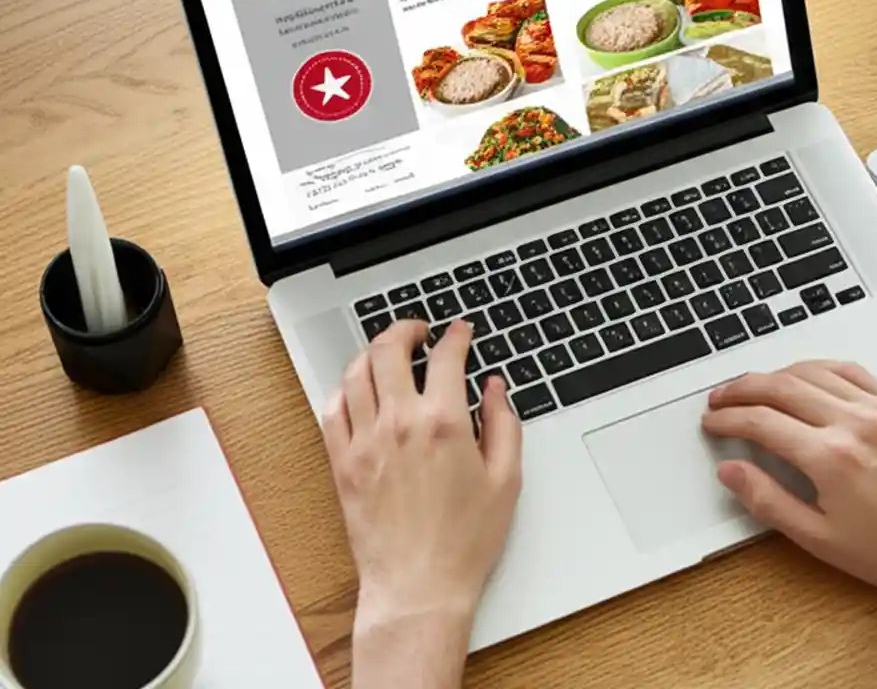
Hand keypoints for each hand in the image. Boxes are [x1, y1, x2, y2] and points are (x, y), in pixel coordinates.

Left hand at [321, 320, 522, 629]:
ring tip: (388, 352)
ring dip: (372, 352)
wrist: (419, 586)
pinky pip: (332, 410)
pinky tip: (358, 390)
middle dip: (406, 329)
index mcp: (444, 424)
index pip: (447, 357)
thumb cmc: (464, 542)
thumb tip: (496, 389)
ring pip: (356, 373)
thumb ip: (504, 424)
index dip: (457, 335)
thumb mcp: (506, 480)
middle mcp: (399, 424)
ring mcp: (365, 442)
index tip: (461, 331)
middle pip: (389, 350)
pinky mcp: (343, 464)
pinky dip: (344, 389)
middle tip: (419, 331)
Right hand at [702, 361, 876, 603]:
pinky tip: (804, 376)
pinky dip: (819, 368)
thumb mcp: (818, 538)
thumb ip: (767, 500)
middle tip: (721, 399)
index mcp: (830, 458)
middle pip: (780, 387)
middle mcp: (855, 424)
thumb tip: (731, 470)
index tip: (712, 423)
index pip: (761, 422)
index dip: (728, 419)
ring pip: (813, 371)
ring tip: (755, 386)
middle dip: (742, 389)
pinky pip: (852, 371)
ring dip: (776, 374)